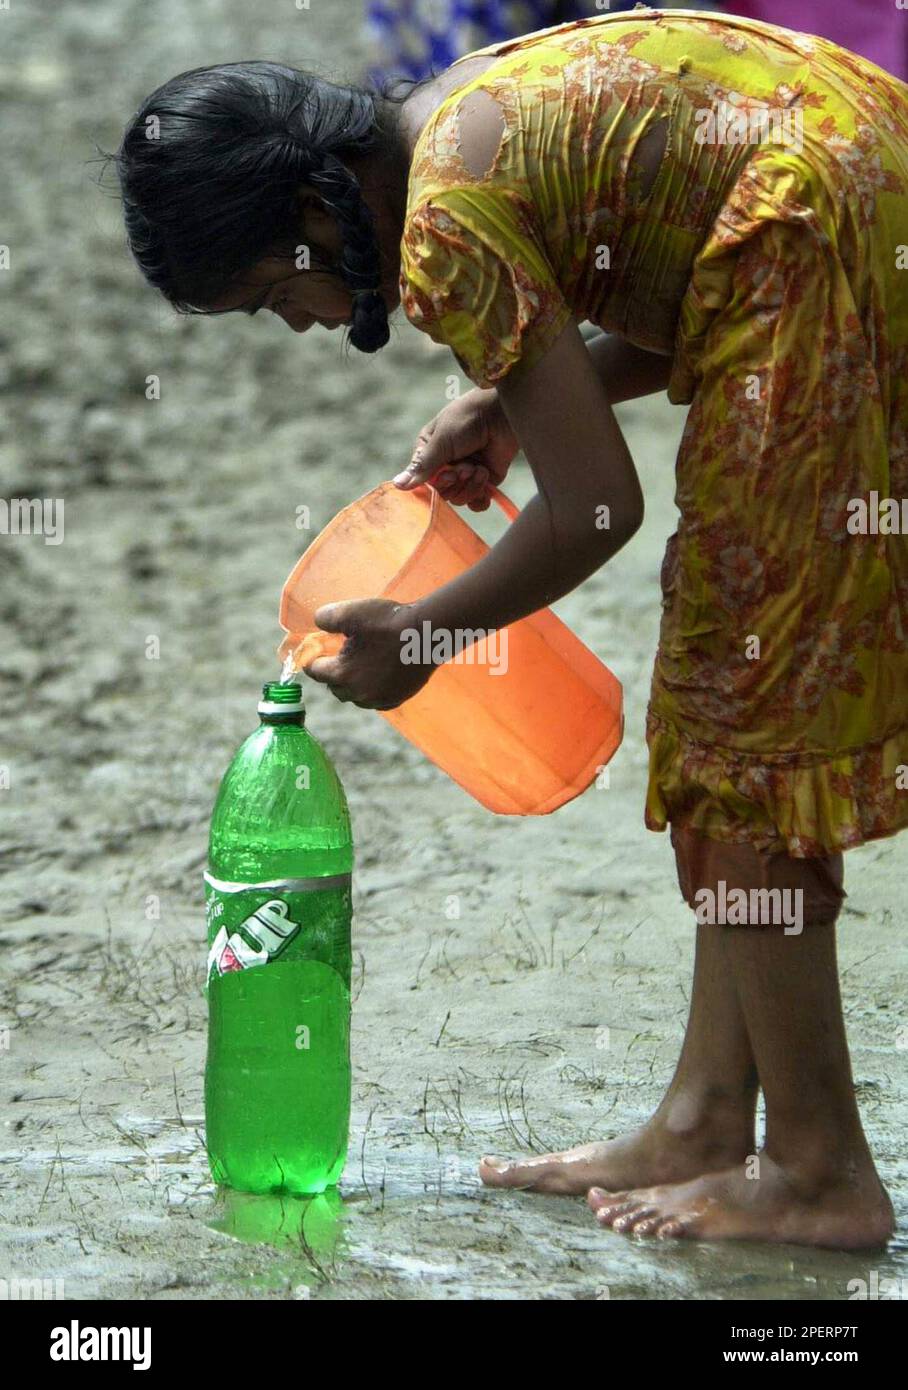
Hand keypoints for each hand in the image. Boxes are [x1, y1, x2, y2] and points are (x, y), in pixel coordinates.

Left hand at [303, 598, 433, 709]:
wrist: (427, 634)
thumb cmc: (388, 622)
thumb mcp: (351, 612)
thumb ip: (326, 617)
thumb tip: (318, 622)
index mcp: (342, 674)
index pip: (315, 671)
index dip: (313, 659)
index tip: (315, 652)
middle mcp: (358, 694)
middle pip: (334, 687)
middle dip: (332, 673)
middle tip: (339, 656)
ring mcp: (379, 700)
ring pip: (355, 696)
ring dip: (353, 684)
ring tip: (360, 666)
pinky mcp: (397, 699)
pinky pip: (376, 700)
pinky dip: (372, 690)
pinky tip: (378, 676)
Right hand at [393, 387, 519, 509]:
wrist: (502, 415)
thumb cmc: (468, 420)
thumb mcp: (442, 441)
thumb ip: (422, 466)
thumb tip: (397, 486)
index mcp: (429, 452)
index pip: (422, 481)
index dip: (436, 483)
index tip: (447, 473)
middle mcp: (445, 466)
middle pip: (441, 493)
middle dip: (456, 483)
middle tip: (466, 467)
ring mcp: (465, 474)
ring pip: (459, 499)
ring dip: (471, 486)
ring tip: (480, 468)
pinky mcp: (484, 482)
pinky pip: (476, 503)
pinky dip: (481, 496)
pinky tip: (485, 479)